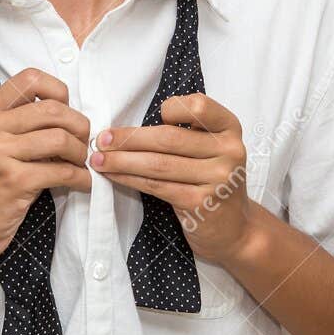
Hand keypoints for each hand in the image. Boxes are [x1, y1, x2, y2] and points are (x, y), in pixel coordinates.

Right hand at [0, 68, 91, 267]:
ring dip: (80, 153)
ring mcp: (0, 153)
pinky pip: (62, 172)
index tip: (66, 113)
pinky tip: (82, 183)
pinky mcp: (14, 181)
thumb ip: (20, 124)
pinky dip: (81, 178)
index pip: (31, 79)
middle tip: (83, 144)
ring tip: (80, 164)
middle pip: (53, 109)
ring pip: (61, 139)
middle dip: (79, 126)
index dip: (59, 92)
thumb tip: (69, 114)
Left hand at [89, 93, 252, 264]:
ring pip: (158, 163)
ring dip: (121, 160)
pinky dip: (129, 179)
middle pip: (169, 138)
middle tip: (100, 139)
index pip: (198, 106)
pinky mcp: (200, 203)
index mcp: (229, 129)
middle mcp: (229, 151)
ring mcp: (217, 179)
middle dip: (128, 138)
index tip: (151, 118)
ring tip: (98, 159)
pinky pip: (155, 185)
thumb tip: (128, 129)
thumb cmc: (212, 181)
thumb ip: (187, 133)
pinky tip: (113, 175)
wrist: (235, 228)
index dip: (171, 108)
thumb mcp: (211, 150)